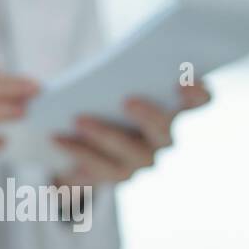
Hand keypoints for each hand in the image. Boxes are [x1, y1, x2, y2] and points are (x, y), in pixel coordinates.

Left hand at [53, 82, 211, 187]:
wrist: (80, 141)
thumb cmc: (98, 99)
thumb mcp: (96, 80)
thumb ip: (98, 73)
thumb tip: (49, 80)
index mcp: (170, 104)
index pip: (199, 100)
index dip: (198, 92)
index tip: (183, 81)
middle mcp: (163, 136)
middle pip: (165, 131)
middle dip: (149, 116)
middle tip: (128, 100)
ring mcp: (142, 159)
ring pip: (132, 153)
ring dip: (106, 136)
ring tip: (79, 119)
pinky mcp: (118, 175)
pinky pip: (103, 168)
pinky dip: (81, 152)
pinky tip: (60, 139)